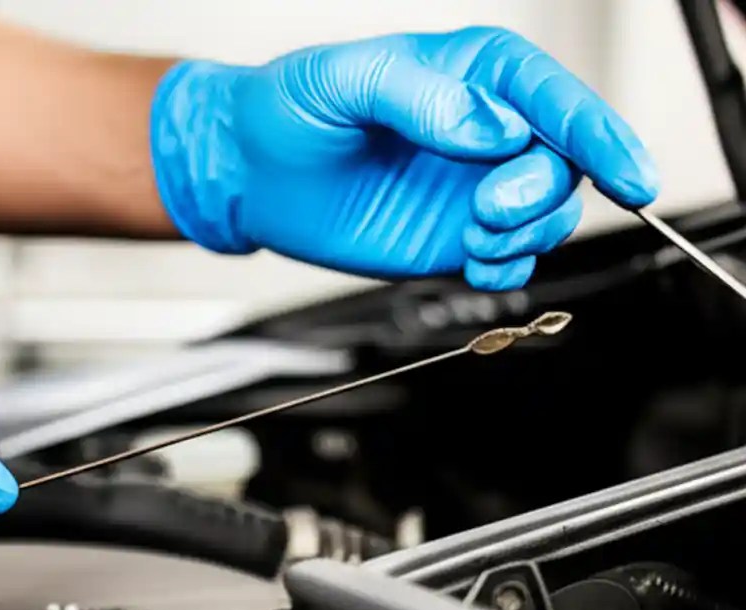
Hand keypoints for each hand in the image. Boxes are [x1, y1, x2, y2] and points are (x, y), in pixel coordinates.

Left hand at [149, 26, 659, 290]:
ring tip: (473, 232)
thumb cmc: (289, 109)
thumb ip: (420, 97)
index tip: (626, 173)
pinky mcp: (454, 236)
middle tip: (489, 204)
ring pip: (546, 214)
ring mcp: (474, 187)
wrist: (250, 171)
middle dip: (542, 190)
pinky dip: (507, 268)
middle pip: (563, 162)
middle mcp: (487, 131)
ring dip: (525, 232)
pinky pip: (510, 258)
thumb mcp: (344, 81)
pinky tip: (476, 263)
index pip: (554, 98)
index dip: (598, 134)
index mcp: (474, 75)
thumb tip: (491, 129)